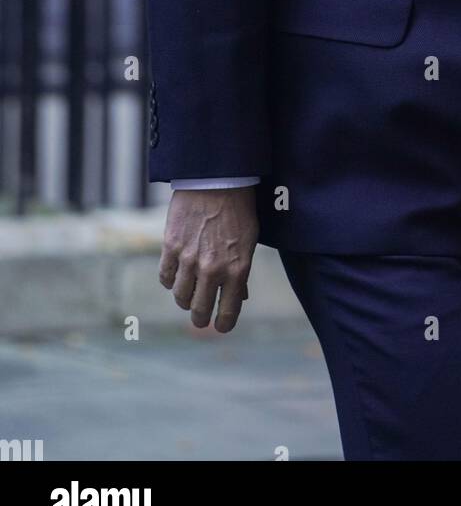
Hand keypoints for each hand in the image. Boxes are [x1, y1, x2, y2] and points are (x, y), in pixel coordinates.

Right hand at [159, 186, 259, 331]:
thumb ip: (242, 271)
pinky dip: (170, 280)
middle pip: (199, 311)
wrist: (217, 180)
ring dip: (185, 299)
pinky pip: (165, 278)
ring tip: (189, 294)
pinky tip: (176, 276)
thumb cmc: (238, 209)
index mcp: (237, 270)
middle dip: (200, 318)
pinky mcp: (170, 247)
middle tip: (200, 317)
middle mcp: (212, 270)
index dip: (223, 324)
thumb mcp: (249, 241)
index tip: (220, 325)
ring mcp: (189, 260)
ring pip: (180, 297)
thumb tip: (240, 296)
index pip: (227, 314)